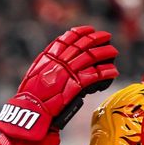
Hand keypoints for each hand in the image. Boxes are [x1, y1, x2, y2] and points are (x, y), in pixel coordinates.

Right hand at [0, 26, 118, 144]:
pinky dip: (105, 72)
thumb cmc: (30, 100)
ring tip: (113, 51)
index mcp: (47, 59)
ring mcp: (66, 74)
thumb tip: (61, 63)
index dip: (79, 33)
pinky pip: (94, 76)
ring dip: (104, 53)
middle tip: (106, 36)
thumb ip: (47, 67)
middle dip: (95, 39)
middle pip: (80, 46)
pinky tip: (113, 71)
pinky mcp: (74, 87)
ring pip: (90, 58)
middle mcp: (57, 63)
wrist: (30, 114)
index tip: (88, 30)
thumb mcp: (35, 78)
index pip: (64, 40)